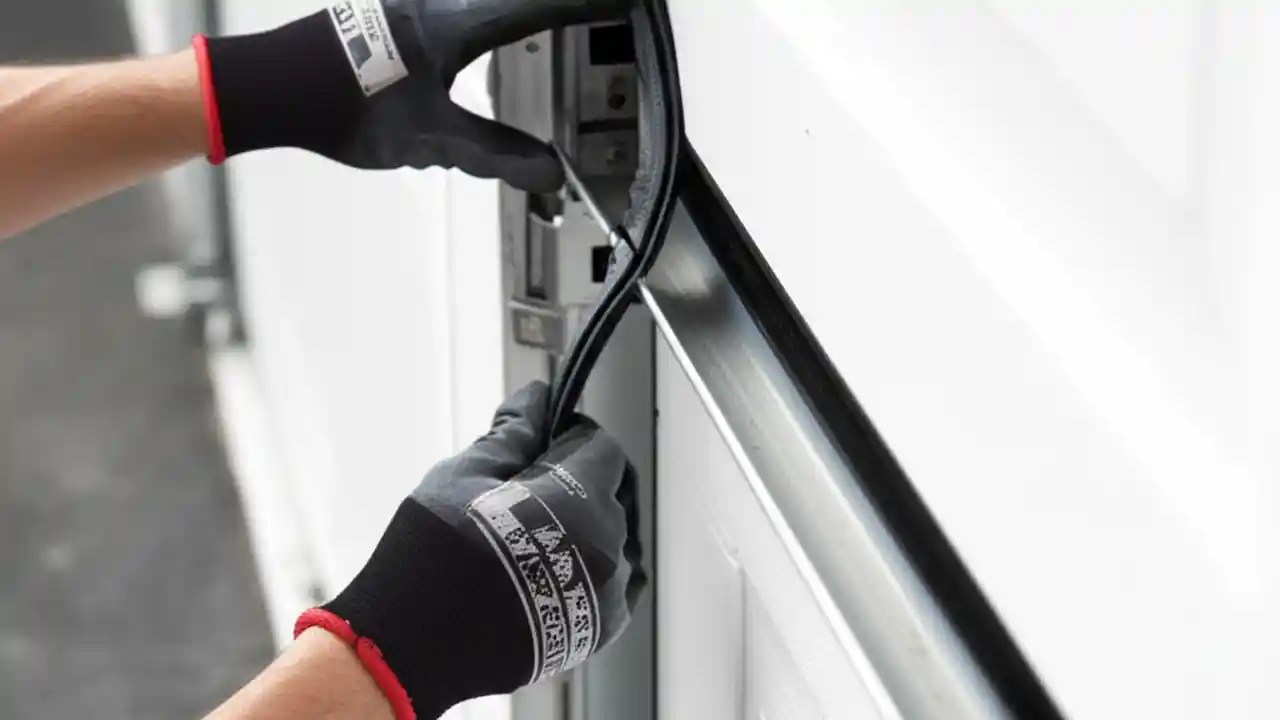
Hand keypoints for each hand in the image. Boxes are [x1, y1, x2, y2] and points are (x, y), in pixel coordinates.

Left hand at [201, 0, 628, 191]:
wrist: (272, 87)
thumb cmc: (340, 103)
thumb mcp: (431, 140)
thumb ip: (496, 155)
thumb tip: (547, 171)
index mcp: (457, 22)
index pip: (543, 9)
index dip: (591, 9)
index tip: (628, 7)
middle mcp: (440, 2)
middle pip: (517, 7)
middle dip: (556, 16)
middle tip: (596, 18)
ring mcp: (418, 5)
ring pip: (485, 13)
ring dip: (518, 22)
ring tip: (550, 32)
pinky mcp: (398, 15)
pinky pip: (459, 16)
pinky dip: (484, 34)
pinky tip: (474, 60)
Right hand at [295, 382, 644, 719]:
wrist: (414, 645)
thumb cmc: (432, 557)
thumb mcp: (464, 475)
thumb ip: (512, 434)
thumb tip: (536, 399)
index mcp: (579, 501)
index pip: (602, 447)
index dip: (572, 435)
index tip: (545, 440)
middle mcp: (607, 545)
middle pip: (612, 489)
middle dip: (578, 477)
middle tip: (530, 486)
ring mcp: (608, 591)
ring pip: (618, 535)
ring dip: (590, 521)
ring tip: (536, 530)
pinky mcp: (600, 626)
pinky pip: (617, 580)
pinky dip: (595, 563)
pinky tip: (553, 563)